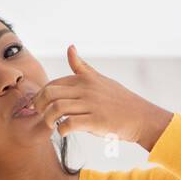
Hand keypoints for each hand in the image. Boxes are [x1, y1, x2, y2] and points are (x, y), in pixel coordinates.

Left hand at [32, 45, 173, 150]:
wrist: (141, 117)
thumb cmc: (120, 100)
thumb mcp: (101, 79)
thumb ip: (82, 67)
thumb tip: (70, 47)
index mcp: (85, 79)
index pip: (53, 84)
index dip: (41, 95)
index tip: (40, 106)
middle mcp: (86, 90)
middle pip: (50, 94)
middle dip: (39, 106)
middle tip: (40, 115)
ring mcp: (91, 105)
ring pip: (57, 109)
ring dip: (48, 119)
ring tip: (51, 125)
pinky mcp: (96, 121)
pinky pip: (70, 124)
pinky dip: (62, 130)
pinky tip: (64, 132)